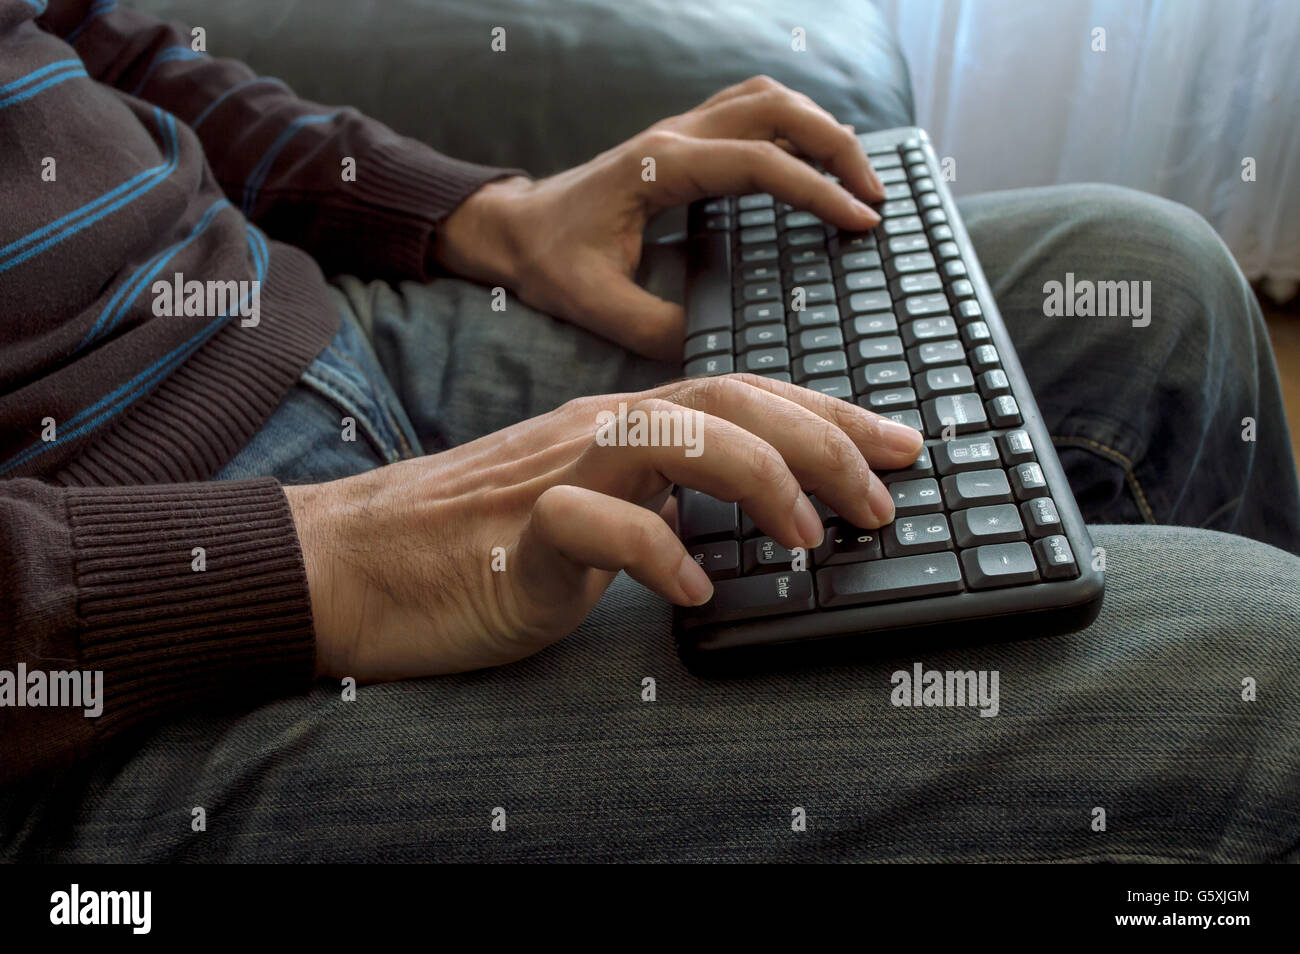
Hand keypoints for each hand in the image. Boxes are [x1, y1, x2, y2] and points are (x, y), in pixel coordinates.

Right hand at [284, 375, 922, 680]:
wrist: (353, 564)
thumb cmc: (470, 542)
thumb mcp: (585, 510)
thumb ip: (654, 500)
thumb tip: (733, 522)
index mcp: (620, 428)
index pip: (743, 397)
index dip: (829, 416)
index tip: (897, 445)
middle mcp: (598, 434)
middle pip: (729, 401)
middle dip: (823, 441)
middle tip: (882, 497)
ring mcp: (556, 475)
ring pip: (675, 436)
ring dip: (760, 479)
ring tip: (810, 538)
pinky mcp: (516, 533)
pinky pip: (595, 524)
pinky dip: (656, 551)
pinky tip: (694, 587)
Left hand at [433, 75, 885, 359]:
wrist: (513, 230)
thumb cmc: (549, 262)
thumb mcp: (597, 306)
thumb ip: (659, 329)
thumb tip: (721, 349)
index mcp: (660, 170)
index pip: (758, 162)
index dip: (816, 191)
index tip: (861, 223)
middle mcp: (675, 137)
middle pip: (776, 109)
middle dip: (836, 147)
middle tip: (875, 198)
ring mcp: (679, 132)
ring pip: (768, 99)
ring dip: (820, 127)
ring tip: (858, 178)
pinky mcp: (683, 142)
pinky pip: (751, 111)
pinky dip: (794, 127)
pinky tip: (813, 163)